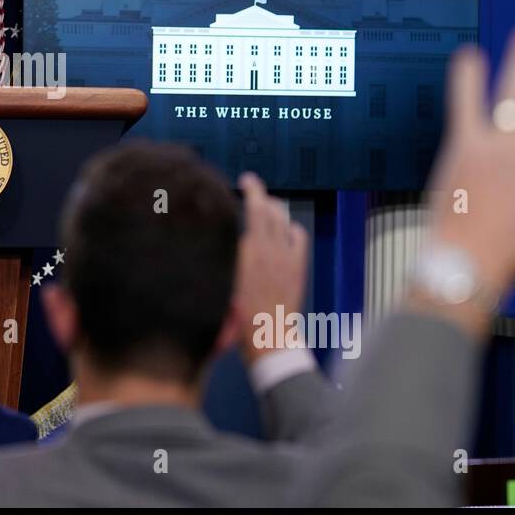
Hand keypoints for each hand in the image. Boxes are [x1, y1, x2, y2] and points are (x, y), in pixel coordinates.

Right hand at [232, 172, 309, 365]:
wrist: (268, 334)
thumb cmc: (238, 316)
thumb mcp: (220, 286)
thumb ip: (219, 260)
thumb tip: (216, 242)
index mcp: (241, 252)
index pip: (237, 215)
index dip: (233, 201)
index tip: (227, 193)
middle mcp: (263, 247)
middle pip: (261, 206)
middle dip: (255, 189)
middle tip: (249, 180)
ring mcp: (283, 253)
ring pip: (280, 216)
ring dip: (273, 204)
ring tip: (267, 201)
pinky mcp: (297, 263)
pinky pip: (298, 234)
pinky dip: (291, 226)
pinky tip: (286, 228)